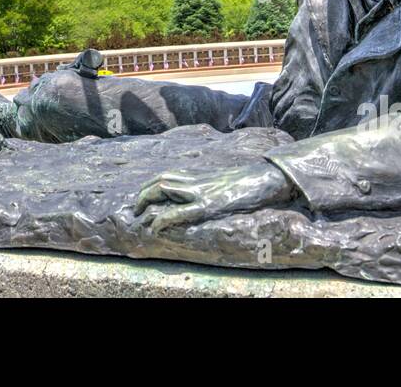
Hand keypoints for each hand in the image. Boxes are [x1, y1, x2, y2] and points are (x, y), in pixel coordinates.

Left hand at [134, 162, 296, 233]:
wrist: (264, 177)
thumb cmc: (248, 181)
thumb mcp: (222, 180)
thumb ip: (207, 183)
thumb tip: (201, 191)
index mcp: (199, 174)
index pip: (167, 174)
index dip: (150, 184)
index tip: (143, 196)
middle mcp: (196, 179)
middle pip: (160, 180)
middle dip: (143, 193)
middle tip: (136, 209)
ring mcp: (201, 191)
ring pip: (164, 189)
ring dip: (147, 202)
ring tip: (141, 217)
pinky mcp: (208, 204)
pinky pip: (180, 211)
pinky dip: (164, 219)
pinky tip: (155, 227)